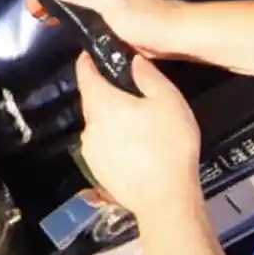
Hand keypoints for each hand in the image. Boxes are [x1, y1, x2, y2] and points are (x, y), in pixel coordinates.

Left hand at [74, 53, 201, 216]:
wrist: (165, 200)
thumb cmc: (169, 146)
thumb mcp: (169, 101)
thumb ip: (148, 76)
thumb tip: (134, 60)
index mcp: (102, 103)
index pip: (84, 72)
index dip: (87, 60)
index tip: (92, 53)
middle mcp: (89, 125)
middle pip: (92, 100)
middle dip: (106, 92)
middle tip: (130, 91)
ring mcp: (90, 150)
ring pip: (98, 124)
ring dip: (111, 119)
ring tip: (138, 123)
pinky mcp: (97, 170)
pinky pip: (102, 146)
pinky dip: (114, 141)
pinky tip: (135, 148)